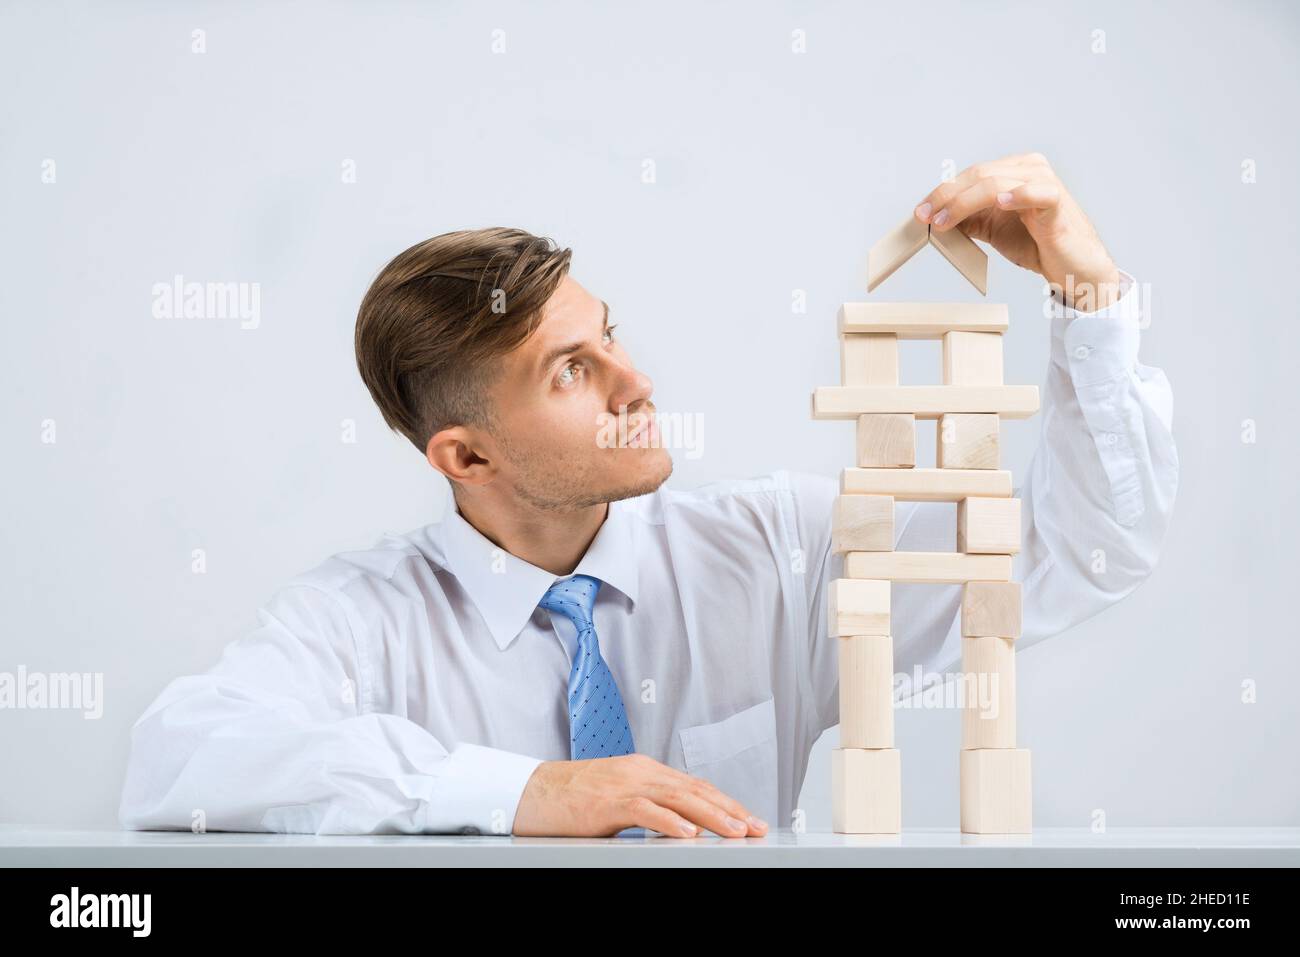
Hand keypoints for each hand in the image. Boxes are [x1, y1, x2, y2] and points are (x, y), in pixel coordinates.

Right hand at [512, 754, 769, 837]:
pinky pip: (646, 810)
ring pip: (679, 797)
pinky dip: (671, 821)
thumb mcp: (616, 801)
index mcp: (644, 771)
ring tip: (736, 832)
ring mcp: (625, 784)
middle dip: (730, 809)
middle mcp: (640, 772)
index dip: (725, 802)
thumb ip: (646, 808)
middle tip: (756, 828)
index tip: (749, 819)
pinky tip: (689, 833)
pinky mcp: (608, 801)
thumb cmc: (570, 801)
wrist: (530, 792)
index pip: (694, 786)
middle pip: (695, 789)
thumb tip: (679, 828)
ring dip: (712, 816)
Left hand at [914, 152, 1120, 310]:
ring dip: (964, 202)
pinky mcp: (1057, 201)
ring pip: (996, 183)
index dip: (942, 192)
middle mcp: (1029, 169)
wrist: (1071, 266)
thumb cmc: (1037, 243)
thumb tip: (936, 216)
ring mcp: (1044, 182)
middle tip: (927, 217)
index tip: (920, 212)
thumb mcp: (992, 228)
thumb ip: (969, 218)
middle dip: (946, 197)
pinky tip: (1001, 202)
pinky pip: (1036, 192)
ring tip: (945, 220)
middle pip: (978, 174)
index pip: (971, 174)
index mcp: (1014, 170)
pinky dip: (1017, 195)